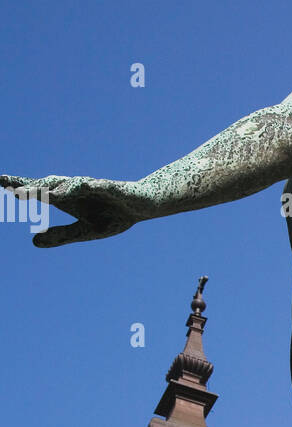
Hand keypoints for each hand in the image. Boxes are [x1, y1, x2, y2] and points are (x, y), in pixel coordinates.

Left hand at [0, 174, 142, 246]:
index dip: (21, 189)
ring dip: (47, 187)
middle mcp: (75, 190)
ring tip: (31, 192)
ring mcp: (91, 187)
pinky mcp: (109, 187)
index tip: (1, 185)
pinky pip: (91, 186)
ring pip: (65, 185)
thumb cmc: (113, 214)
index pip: (39, 193)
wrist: (143, 205)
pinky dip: (78, 188)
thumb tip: (33, 241)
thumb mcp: (85, 231)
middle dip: (29, 186)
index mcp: (66, 200)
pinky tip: (65, 192)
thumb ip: (60, 235)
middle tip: (9, 188)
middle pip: (47, 185)